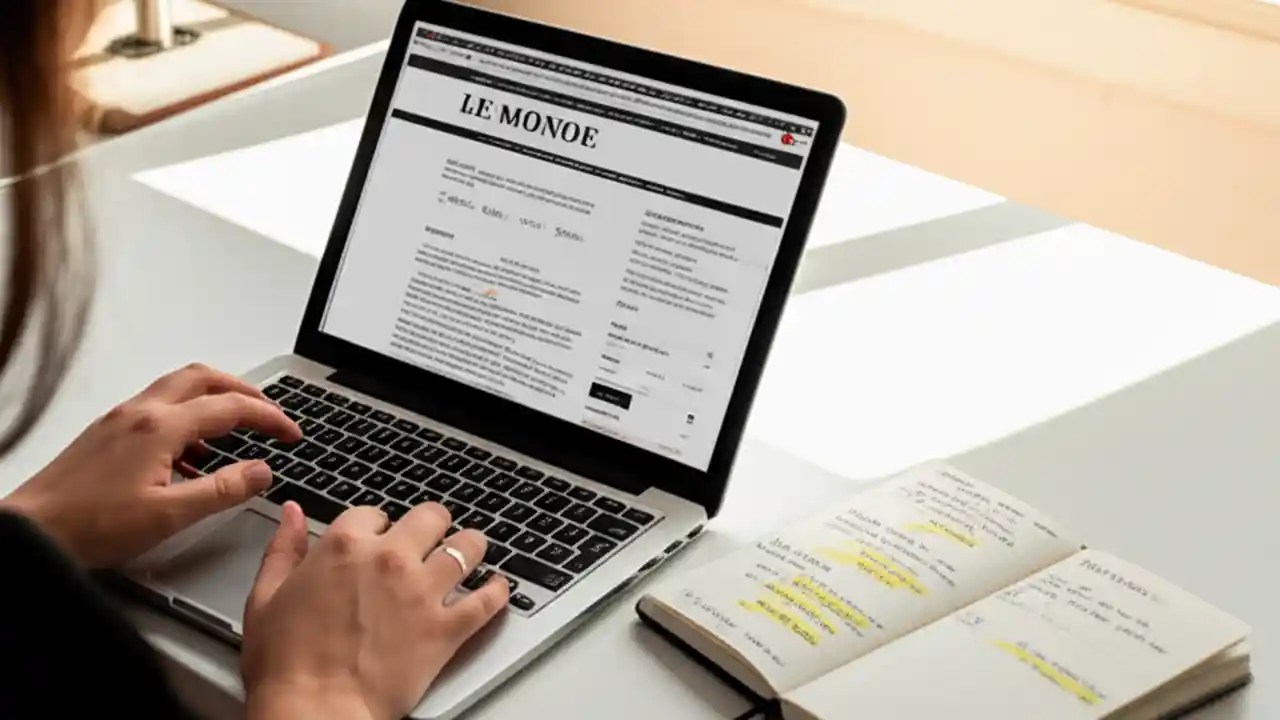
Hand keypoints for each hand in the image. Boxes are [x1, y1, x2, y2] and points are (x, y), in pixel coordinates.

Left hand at [0, 363, 298, 567]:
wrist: (31, 532)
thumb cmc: (89, 526)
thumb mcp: (170, 515)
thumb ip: (222, 490)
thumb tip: (261, 472)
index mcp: (160, 427)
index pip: (230, 408)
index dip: (269, 417)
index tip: (291, 433)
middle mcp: (140, 412)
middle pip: (204, 378)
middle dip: (245, 391)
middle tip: (269, 413)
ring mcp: (121, 419)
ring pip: (179, 388)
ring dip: (215, 399)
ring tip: (238, 428)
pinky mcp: (108, 433)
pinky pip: (158, 408)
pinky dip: (187, 416)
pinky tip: (191, 454)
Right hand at [242, 502, 508, 719]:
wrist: (314, 711)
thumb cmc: (285, 664)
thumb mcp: (265, 598)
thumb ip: (282, 549)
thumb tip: (291, 512)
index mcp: (344, 546)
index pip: (373, 511)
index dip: (378, 523)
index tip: (380, 534)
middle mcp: (390, 559)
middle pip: (431, 516)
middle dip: (432, 524)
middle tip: (432, 536)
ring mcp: (423, 592)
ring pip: (467, 547)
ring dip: (469, 547)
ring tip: (469, 552)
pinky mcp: (446, 628)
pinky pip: (487, 600)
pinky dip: (497, 592)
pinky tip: (497, 588)